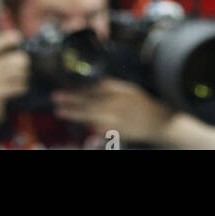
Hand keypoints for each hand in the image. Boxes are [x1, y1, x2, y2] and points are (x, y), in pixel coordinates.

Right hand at [0, 30, 28, 123]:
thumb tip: (20, 49)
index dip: (7, 38)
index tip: (18, 37)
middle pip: (14, 59)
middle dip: (24, 64)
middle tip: (25, 70)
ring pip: (18, 73)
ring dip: (24, 78)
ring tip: (21, 82)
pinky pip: (18, 86)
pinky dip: (22, 88)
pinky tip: (20, 90)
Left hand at [51, 78, 172, 144]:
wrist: (158, 123)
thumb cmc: (143, 104)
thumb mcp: (129, 89)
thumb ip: (112, 86)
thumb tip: (95, 83)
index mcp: (119, 92)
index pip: (94, 89)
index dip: (78, 89)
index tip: (65, 87)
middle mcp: (115, 105)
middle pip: (88, 102)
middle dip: (71, 100)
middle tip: (56, 98)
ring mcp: (115, 120)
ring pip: (90, 115)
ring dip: (74, 113)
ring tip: (59, 111)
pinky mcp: (115, 132)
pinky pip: (97, 127)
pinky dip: (86, 123)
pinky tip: (77, 121)